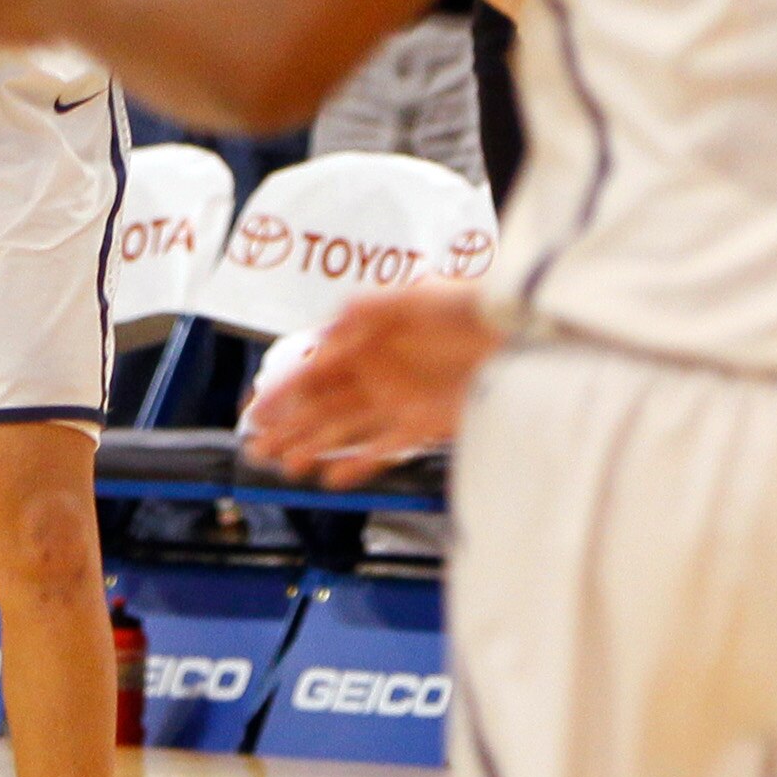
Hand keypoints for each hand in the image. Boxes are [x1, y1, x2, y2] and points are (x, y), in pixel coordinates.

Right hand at [242, 284, 500, 484]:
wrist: (521, 334)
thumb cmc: (469, 306)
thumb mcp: (413, 297)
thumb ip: (366, 312)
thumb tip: (326, 331)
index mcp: (366, 342)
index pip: (314, 371)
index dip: (283, 391)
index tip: (255, 410)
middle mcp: (376, 375)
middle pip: (321, 405)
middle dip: (287, 427)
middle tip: (255, 447)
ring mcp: (398, 402)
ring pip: (343, 430)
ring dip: (312, 447)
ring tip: (285, 467)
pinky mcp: (425, 426)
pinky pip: (382, 449)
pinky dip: (356, 465)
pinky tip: (331, 478)